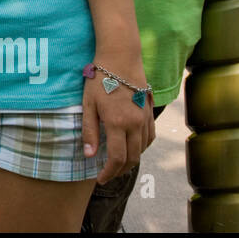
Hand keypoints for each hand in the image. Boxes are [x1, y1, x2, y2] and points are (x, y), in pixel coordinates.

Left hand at [81, 57, 155, 184]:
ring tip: (118, 164)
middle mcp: (135, 124)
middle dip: (120, 171)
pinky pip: (150, 137)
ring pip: (143, 149)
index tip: (100, 179)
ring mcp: (145, 118)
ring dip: (131, 160)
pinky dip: (141, 147)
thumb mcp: (88, 104)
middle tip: (108, 174)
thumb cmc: (100, 79)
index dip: (109, 173)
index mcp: (118, 123)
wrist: (121, 58)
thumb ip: (89, 131)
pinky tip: (132, 147)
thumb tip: (89, 156)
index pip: (116, 158)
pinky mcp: (150, 112)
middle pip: (132, 158)